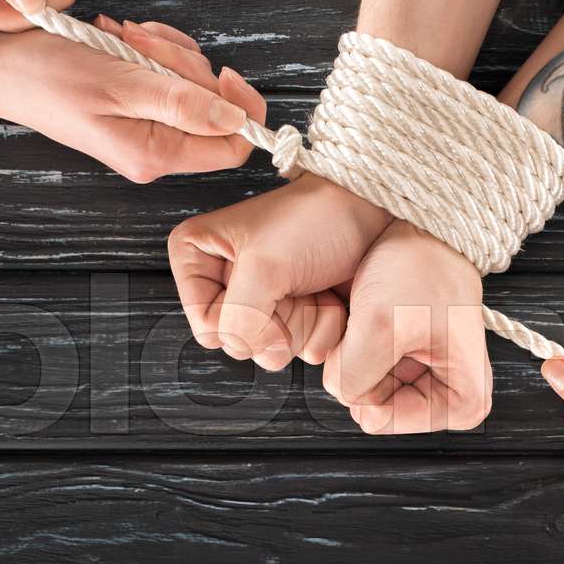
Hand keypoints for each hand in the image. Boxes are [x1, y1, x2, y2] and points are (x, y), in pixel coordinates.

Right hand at [0, 15, 260, 181]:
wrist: (3, 69)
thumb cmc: (49, 76)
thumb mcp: (121, 82)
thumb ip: (182, 103)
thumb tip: (236, 119)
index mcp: (155, 154)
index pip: (231, 146)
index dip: (240, 108)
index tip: (225, 72)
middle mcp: (155, 150)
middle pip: (212, 107)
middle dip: (185, 64)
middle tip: (142, 43)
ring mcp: (147, 129)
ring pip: (191, 85)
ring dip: (165, 51)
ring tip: (125, 39)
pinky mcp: (137, 109)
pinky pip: (169, 75)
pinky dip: (152, 50)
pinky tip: (122, 40)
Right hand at [168, 174, 393, 370]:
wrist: (368, 211)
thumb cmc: (316, 219)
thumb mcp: (265, 265)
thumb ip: (241, 318)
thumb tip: (245, 351)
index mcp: (196, 257)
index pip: (208, 328)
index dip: (245, 318)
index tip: (269, 285)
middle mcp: (221, 280)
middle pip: (240, 343)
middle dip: (278, 320)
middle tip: (293, 280)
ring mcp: (259, 300)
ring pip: (271, 352)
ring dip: (303, 323)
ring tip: (312, 285)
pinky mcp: (293, 314)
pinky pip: (301, 350)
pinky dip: (322, 328)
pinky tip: (328, 297)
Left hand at [324, 221, 491, 432]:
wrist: (424, 226)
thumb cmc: (420, 267)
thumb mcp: (382, 325)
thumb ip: (354, 376)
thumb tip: (341, 392)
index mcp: (464, 401)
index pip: (383, 419)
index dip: (363, 384)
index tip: (373, 341)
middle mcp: (451, 395)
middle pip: (374, 404)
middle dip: (359, 366)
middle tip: (370, 322)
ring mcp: (428, 376)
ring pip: (365, 385)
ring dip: (356, 351)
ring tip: (371, 314)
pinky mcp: (409, 358)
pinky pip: (366, 365)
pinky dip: (357, 342)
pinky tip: (367, 313)